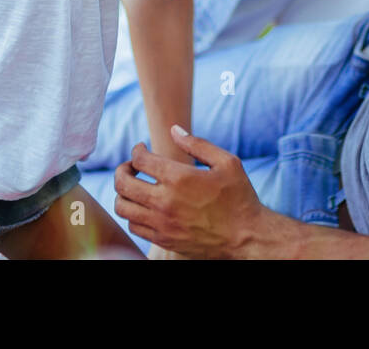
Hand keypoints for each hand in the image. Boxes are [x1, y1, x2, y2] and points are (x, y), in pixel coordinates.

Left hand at [113, 125, 267, 258]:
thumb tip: (174, 130)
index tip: (141, 149)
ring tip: (134, 188)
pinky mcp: (163, 240)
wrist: (246, 238)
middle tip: (131, 167)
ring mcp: (161, 224)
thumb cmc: (239, 197)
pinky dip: (133, 215)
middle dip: (122, 170)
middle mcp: (165, 201)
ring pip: (122, 207)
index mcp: (179, 178)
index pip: (140, 160)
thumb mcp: (227, 163)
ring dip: (123, 193)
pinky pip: (133, 227)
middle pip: (123, 183)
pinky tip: (144, 208)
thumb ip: (197, 144)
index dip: (137, 150)